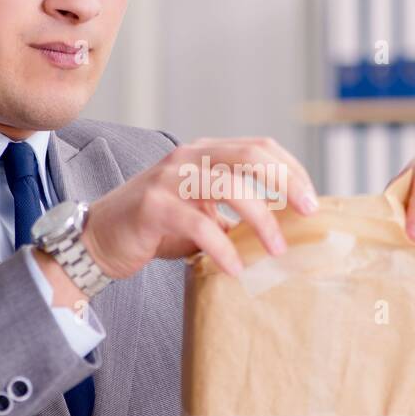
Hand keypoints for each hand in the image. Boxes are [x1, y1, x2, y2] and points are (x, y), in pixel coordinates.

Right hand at [78, 136, 319, 281]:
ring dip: (261, 220)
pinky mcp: (153, 206)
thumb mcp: (204, 211)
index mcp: (206, 152)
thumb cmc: (159, 228)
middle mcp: (189, 157)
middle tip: (308, 213)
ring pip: (228, 187)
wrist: (101, 239)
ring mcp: (169, 178)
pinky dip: (223, 248)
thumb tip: (290, 227)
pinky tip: (236, 268)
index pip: (260, 147)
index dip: (292, 170)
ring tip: (276, 250)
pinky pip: (199, 225)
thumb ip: (237, 211)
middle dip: (286, 183)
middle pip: (250, 156)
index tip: (313, 201)